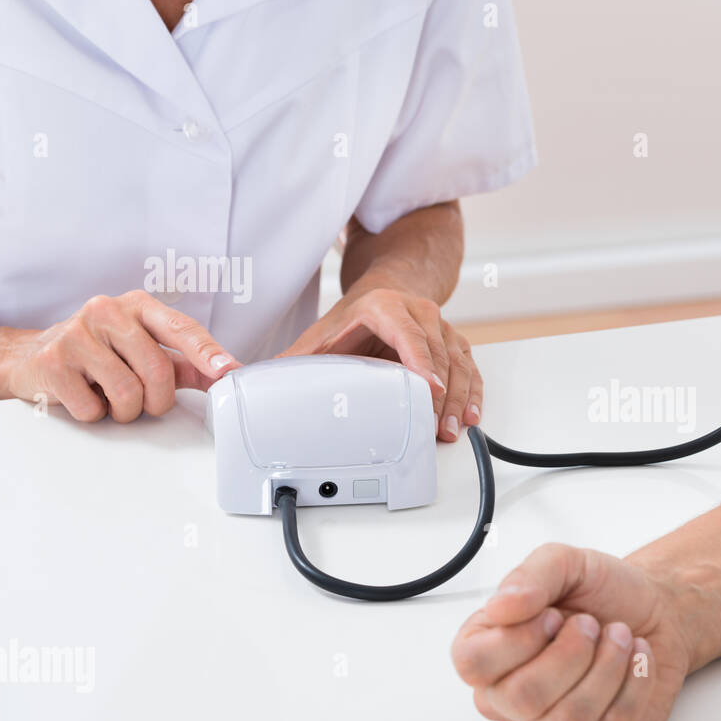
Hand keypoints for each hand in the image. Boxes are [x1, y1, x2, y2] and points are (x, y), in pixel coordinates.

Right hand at [0, 289, 237, 421]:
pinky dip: (96, 414)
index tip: (228, 370)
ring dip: (127, 410)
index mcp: (138, 306)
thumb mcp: (145, 351)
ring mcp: (76, 334)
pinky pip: (94, 409)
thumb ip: (186, 364)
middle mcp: (107, 311)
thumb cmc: (99, 353)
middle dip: (158, 400)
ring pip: (128, 393)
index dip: (207, 352)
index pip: (181, 328)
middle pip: (159, 370)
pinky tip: (85, 395)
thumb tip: (225, 375)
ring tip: (112, 396)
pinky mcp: (52, 362)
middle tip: (145, 401)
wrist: (32, 356)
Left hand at [279, 285, 480, 441]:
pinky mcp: (455, 343)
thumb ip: (294, 362)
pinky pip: (470, 369)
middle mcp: (420, 313)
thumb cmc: (354, 319)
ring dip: (459, 399)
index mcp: (385, 308)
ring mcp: (442, 328)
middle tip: (436, 426)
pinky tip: (470, 417)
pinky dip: (472, 394)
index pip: (408, 335)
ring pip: (458, 363)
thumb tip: (248, 385)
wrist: (387, 292)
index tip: (427, 389)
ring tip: (453, 429)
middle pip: (438, 354)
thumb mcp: (321, 336)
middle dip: (440, 394)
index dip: (419, 362)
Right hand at [451, 544, 694, 720]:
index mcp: (488, 647)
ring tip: (621, 636)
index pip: (473, 663)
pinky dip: (635, 682)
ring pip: (568, 719)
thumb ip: (529, 576)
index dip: (517, 639)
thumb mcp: (566, 563)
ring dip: (607, 667)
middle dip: (570, 654)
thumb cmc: (602, 591)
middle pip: (522, 699)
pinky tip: (637, 657)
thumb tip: (500, 606)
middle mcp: (509, 694)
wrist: (656, 609)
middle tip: (591, 624)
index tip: (553, 615)